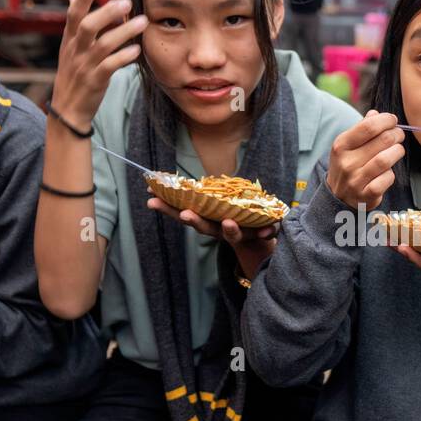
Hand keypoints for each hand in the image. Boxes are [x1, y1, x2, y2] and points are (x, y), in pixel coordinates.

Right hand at [50, 0, 147, 129]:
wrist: (68, 110)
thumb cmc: (73, 75)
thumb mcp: (69, 48)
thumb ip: (75, 24)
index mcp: (69, 40)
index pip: (73, 15)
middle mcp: (75, 51)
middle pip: (87, 26)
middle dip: (107, 12)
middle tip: (127, 1)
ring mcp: (85, 66)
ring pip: (103, 45)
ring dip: (124, 32)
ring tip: (142, 22)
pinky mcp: (95, 81)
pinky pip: (110, 67)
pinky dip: (124, 57)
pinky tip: (137, 50)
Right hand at [147, 198, 277, 279]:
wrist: (256, 237)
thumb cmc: (227, 217)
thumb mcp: (209, 205)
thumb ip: (190, 194)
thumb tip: (152, 183)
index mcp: (205, 220)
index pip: (183, 212)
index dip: (167, 207)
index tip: (151, 199)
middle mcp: (219, 230)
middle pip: (204, 227)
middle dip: (194, 220)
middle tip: (185, 214)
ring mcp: (239, 235)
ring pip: (233, 235)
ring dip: (230, 230)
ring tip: (228, 222)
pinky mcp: (258, 235)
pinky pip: (264, 233)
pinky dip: (267, 232)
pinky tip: (270, 231)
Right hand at [326, 110, 404, 211]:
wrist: (337, 196)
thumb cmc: (348, 164)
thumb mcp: (347, 145)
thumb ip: (361, 128)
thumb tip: (375, 113)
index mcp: (341, 145)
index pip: (368, 126)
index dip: (386, 120)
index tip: (392, 120)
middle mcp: (346, 162)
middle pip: (383, 140)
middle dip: (396, 134)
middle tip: (398, 135)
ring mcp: (356, 180)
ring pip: (386, 159)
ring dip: (398, 151)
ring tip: (398, 150)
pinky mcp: (366, 195)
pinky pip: (387, 178)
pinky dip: (391, 173)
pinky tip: (388, 171)